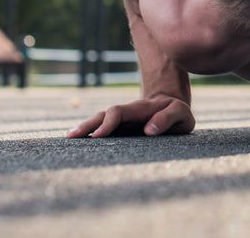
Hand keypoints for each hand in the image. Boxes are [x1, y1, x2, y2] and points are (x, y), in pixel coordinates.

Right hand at [67, 94, 194, 137]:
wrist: (170, 105)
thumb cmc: (176, 111)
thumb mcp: (179, 113)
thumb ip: (167, 118)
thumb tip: (149, 131)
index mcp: (139, 109)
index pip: (119, 112)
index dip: (108, 123)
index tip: (98, 136)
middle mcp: (125, 114)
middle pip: (103, 116)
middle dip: (88, 125)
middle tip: (72, 136)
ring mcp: (120, 121)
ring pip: (99, 122)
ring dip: (84, 129)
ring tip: (69, 139)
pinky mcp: (119, 130)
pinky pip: (102, 130)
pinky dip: (89, 134)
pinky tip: (76, 144)